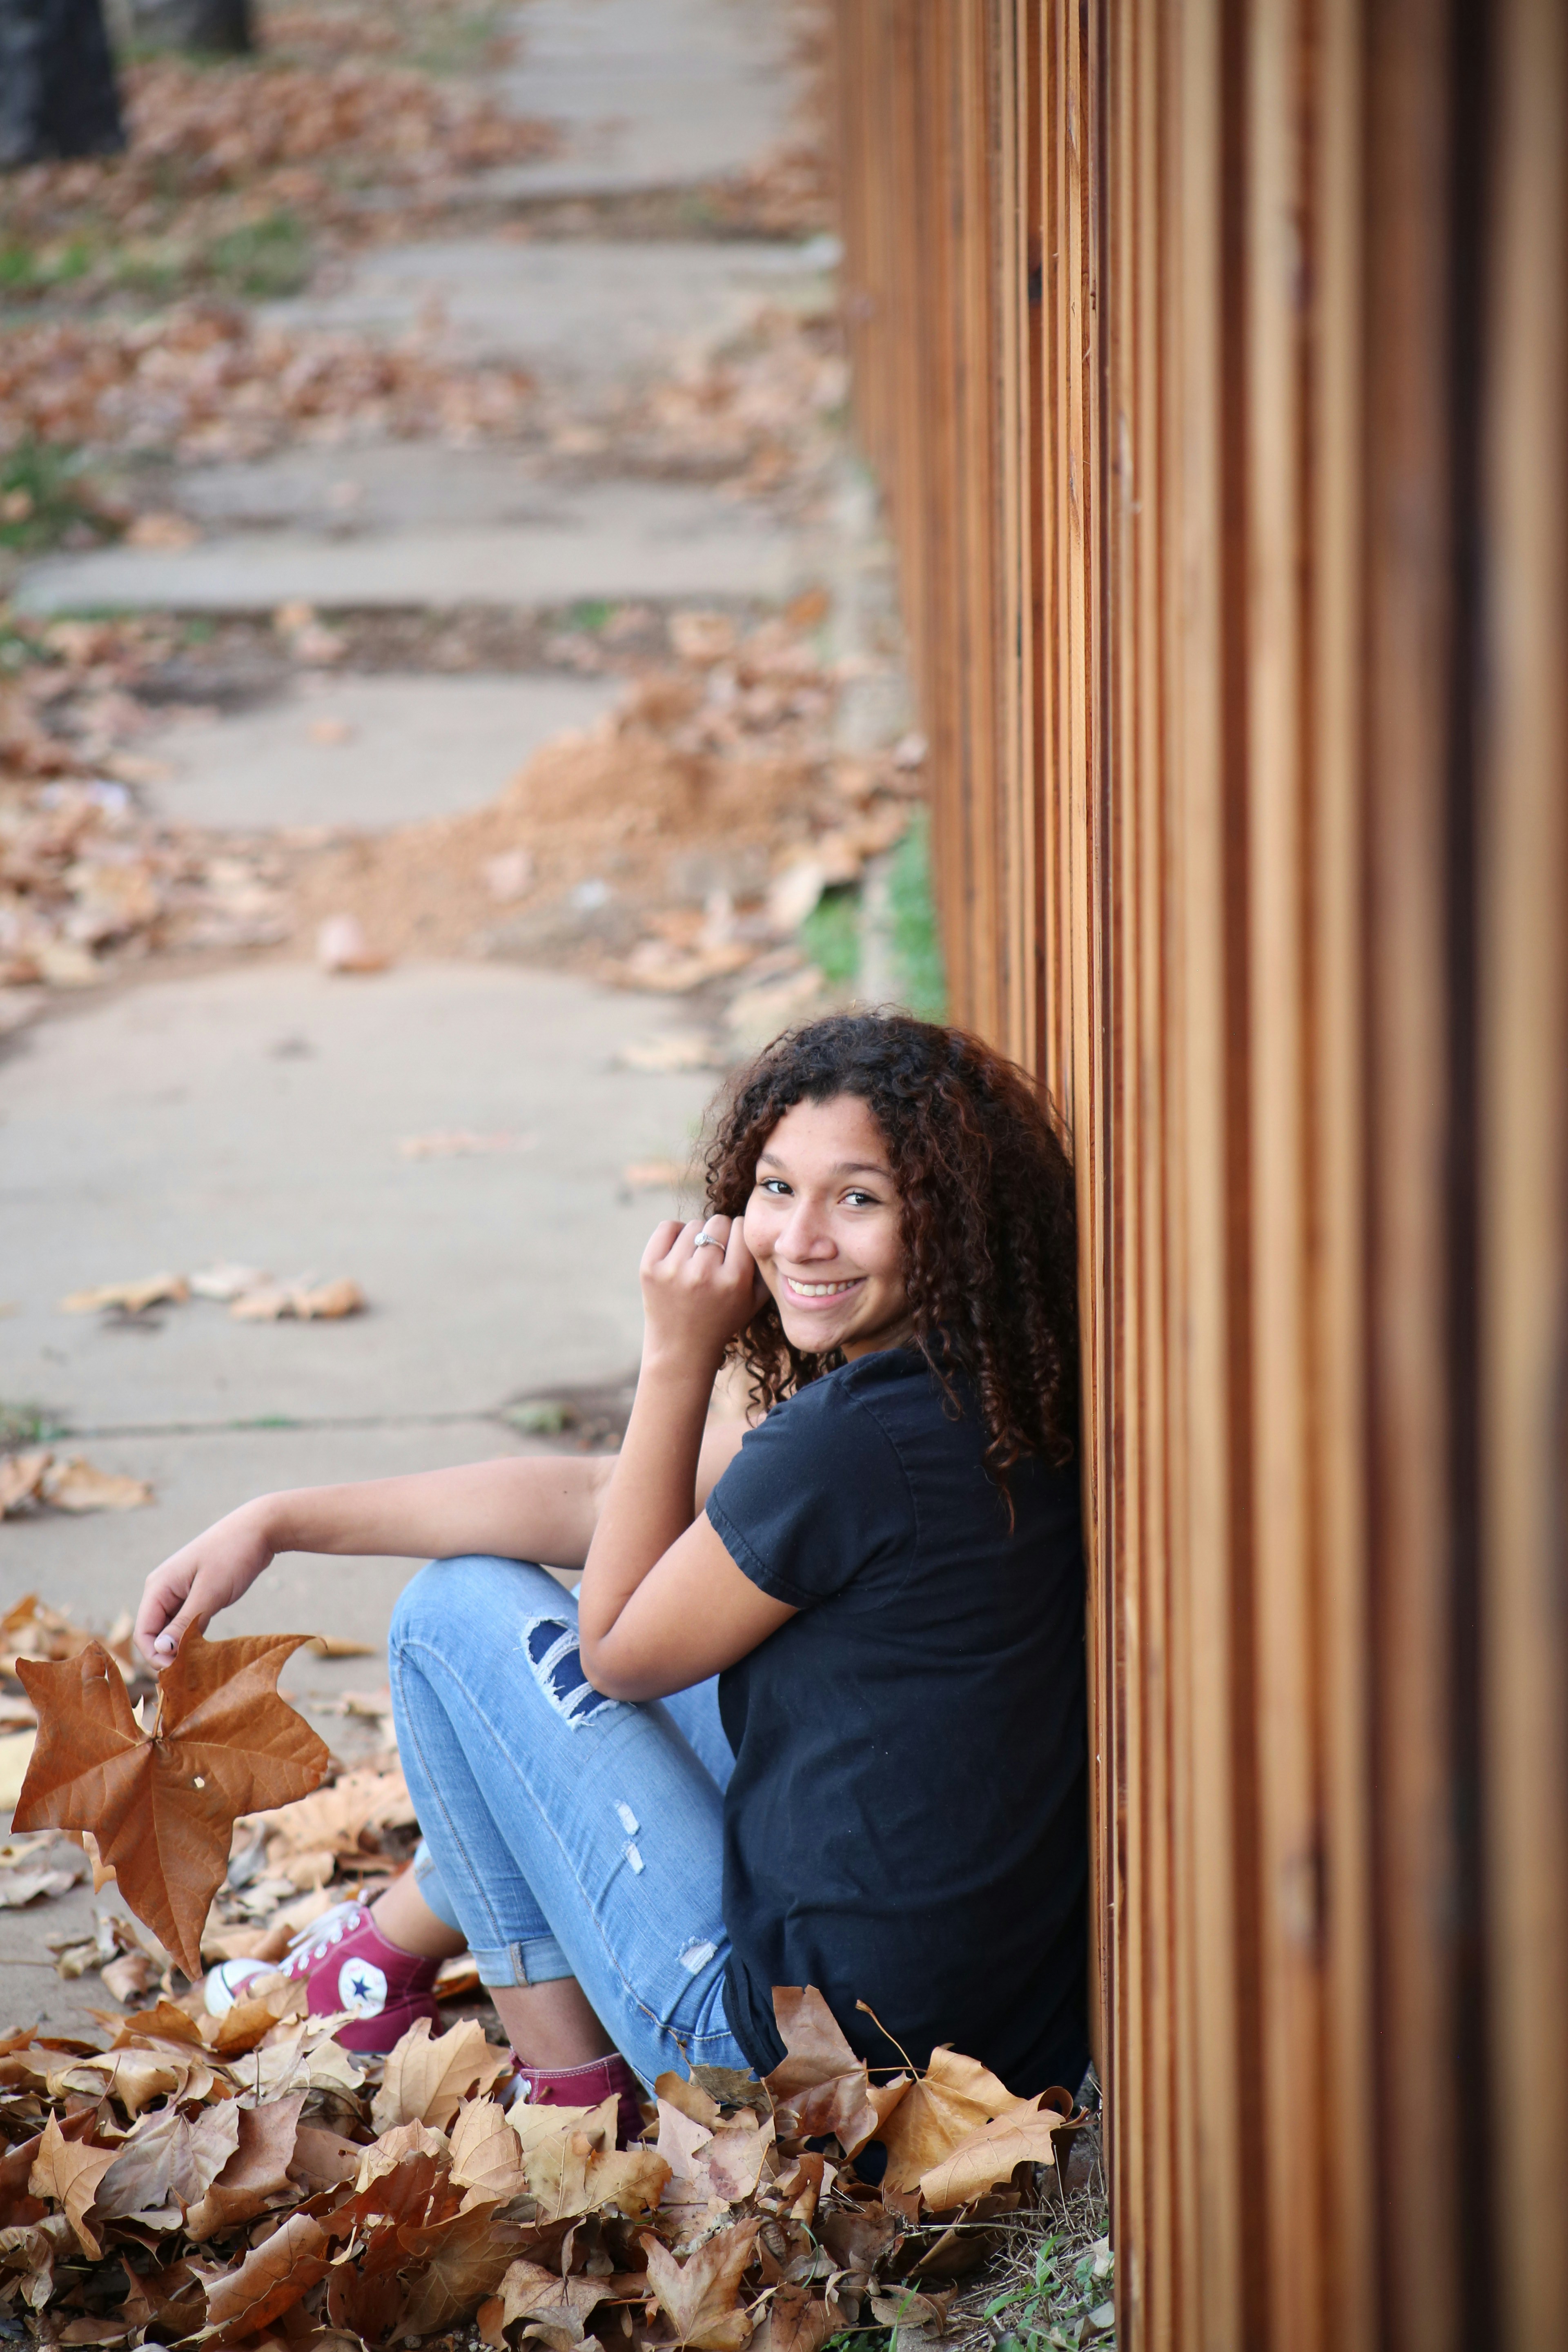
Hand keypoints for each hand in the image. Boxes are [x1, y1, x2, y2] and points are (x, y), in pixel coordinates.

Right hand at [133, 1499, 276, 1669]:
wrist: (259, 1528)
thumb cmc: (233, 1555)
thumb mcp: (210, 1592)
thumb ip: (185, 1623)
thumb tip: (162, 1652)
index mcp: (158, 1587)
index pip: (144, 1633)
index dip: (156, 1657)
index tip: (179, 1674)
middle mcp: (163, 1590)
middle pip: (155, 1634)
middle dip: (169, 1656)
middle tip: (192, 1676)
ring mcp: (180, 1592)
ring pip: (172, 1630)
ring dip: (182, 1649)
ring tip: (200, 1668)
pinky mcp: (196, 1595)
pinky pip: (187, 1623)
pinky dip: (194, 1638)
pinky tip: (207, 1652)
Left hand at [639, 1215, 765, 1375]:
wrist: (681, 1349)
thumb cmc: (723, 1320)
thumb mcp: (755, 1300)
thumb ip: (764, 1265)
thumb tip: (760, 1229)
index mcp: (734, 1280)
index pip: (741, 1227)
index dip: (739, 1235)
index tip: (734, 1248)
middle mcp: (703, 1273)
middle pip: (719, 1222)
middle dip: (721, 1234)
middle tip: (716, 1255)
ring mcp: (673, 1270)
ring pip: (694, 1225)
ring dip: (698, 1237)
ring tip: (697, 1260)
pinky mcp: (650, 1268)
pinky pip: (667, 1227)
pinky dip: (675, 1234)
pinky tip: (680, 1252)